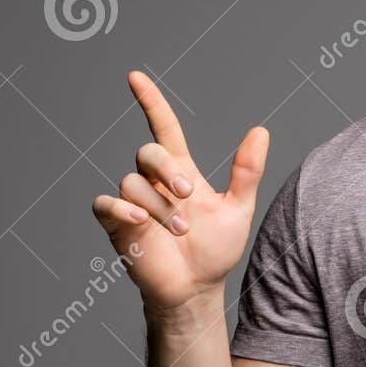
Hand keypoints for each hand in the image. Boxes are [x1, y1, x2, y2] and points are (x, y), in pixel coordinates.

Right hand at [90, 70, 269, 313]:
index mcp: (181, 172)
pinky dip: (120, 208)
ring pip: (133, 182)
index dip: (150, 102)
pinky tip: (141, 221)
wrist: (197, 288)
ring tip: (180, 231)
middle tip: (189, 196)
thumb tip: (261, 131)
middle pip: (147, 152)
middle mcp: (154, 183)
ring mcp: (133, 203)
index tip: (135, 77)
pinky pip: (104, 204)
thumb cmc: (215, 250)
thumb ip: (247, 172)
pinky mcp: (118, 226)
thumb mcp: (238, 208)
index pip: (163, 127)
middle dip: (167, 170)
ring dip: (159, 205)